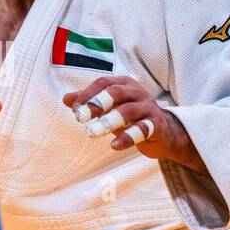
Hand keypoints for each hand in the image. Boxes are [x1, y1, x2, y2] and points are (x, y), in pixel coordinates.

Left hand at [63, 75, 206, 172]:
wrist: (164, 133)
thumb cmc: (132, 117)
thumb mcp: (110, 108)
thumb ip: (89, 102)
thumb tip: (65, 98)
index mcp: (124, 84)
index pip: (103, 83)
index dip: (87, 95)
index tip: (75, 110)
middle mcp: (137, 92)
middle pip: (116, 92)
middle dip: (96, 104)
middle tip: (80, 118)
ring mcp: (148, 108)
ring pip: (128, 110)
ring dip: (108, 121)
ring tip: (92, 133)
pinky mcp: (156, 125)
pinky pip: (142, 129)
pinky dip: (127, 138)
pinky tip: (114, 146)